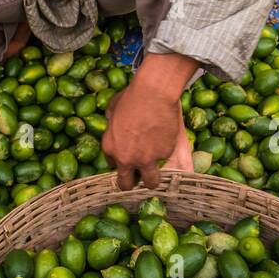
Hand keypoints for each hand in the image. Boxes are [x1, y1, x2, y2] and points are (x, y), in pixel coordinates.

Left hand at [102, 52, 197, 188]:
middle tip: (140, 178)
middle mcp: (125, 158)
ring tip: (159, 173)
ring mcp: (145, 159)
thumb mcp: (113, 108)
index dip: (122, 164)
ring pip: (150, 182)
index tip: (129, 161)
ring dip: (153, 179)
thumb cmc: (131, 96)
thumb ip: (111, 121)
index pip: (113, 167)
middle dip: (133, 184)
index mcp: (110, 148)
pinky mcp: (163, 155)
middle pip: (126, 184)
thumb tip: (112, 120)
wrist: (153, 93)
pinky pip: (166, 163)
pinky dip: (167, 158)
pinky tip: (168, 146)